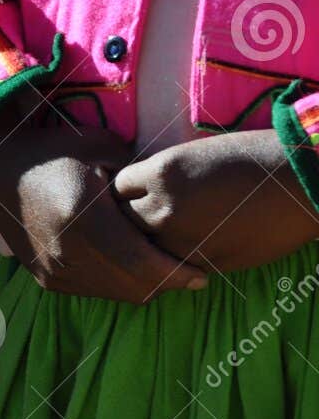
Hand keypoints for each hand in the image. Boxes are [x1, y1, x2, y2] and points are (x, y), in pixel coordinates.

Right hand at [0, 111, 205, 303]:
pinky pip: (95, 290)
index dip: (177, 274)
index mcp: (83, 216)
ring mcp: (53, 269)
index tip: (202, 275)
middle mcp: (66, 250)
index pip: (142, 263)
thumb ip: (140, 180)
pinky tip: (126, 262)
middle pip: (134, 286)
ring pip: (116, 293)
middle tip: (187, 269)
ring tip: (159, 266)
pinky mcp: (47, 278)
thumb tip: (180, 201)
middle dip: (165, 283)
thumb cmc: (55, 152)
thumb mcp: (103, 148)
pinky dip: (117, 282)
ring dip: (142, 285)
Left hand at [114, 130, 318, 273]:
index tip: (133, 192)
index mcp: (161, 173)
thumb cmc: (254, 159)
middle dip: (129, 218)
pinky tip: (185, 247)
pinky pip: (171, 264)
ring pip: (143, 247)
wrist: (303, 184)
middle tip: (141, 216)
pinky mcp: (203, 261)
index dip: (125, 190)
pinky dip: (172, 259)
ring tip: (162, 233)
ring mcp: (182, 239)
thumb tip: (137, 195)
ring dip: (148, 243)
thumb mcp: (194, 155)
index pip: (117, 187)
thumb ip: (160, 177)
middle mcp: (163, 207)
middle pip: (122, 220)